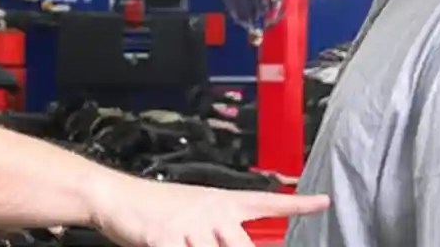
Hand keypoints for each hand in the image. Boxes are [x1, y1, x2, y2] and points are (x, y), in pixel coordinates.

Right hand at [90, 175, 329, 246]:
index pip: (266, 202)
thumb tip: (238, 243)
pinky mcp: (166, 239)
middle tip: (209, 244)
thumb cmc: (156, 211)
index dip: (297, 204)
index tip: (323, 202)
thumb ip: (218, 234)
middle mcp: (211, 212)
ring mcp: (190, 225)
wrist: (116, 199)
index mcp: (221, 203)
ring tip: (185, 241)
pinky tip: (167, 245)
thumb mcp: (193, 215)